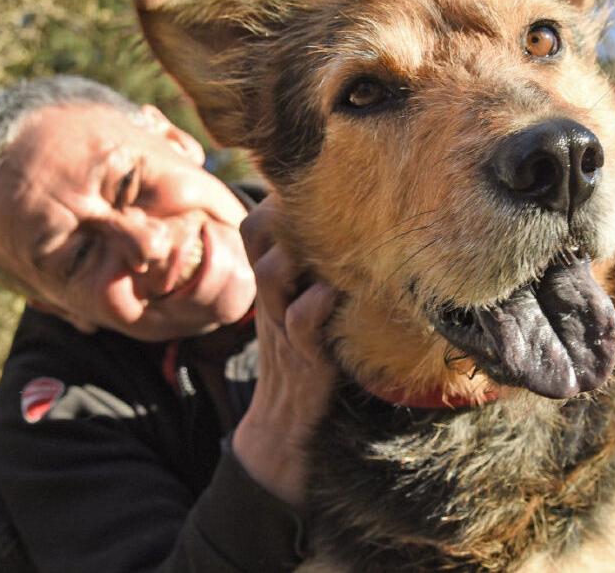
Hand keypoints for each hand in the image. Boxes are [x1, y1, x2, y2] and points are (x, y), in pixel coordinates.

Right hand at [231, 196, 338, 507]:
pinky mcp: (304, 354)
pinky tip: (348, 294)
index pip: (256, 220)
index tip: (320, 189)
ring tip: (339, 249)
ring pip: (273, 270)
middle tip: (332, 208)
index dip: (280, 198)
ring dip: (303, 254)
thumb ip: (314, 272)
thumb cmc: (304, 357)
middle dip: (289, 213)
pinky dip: (323, 301)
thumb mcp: (300, 307)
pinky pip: (303, 318)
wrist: (285, 424)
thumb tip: (358, 229)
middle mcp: (269, 295)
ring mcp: (281, 323)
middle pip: (257, 229)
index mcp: (268, 281)